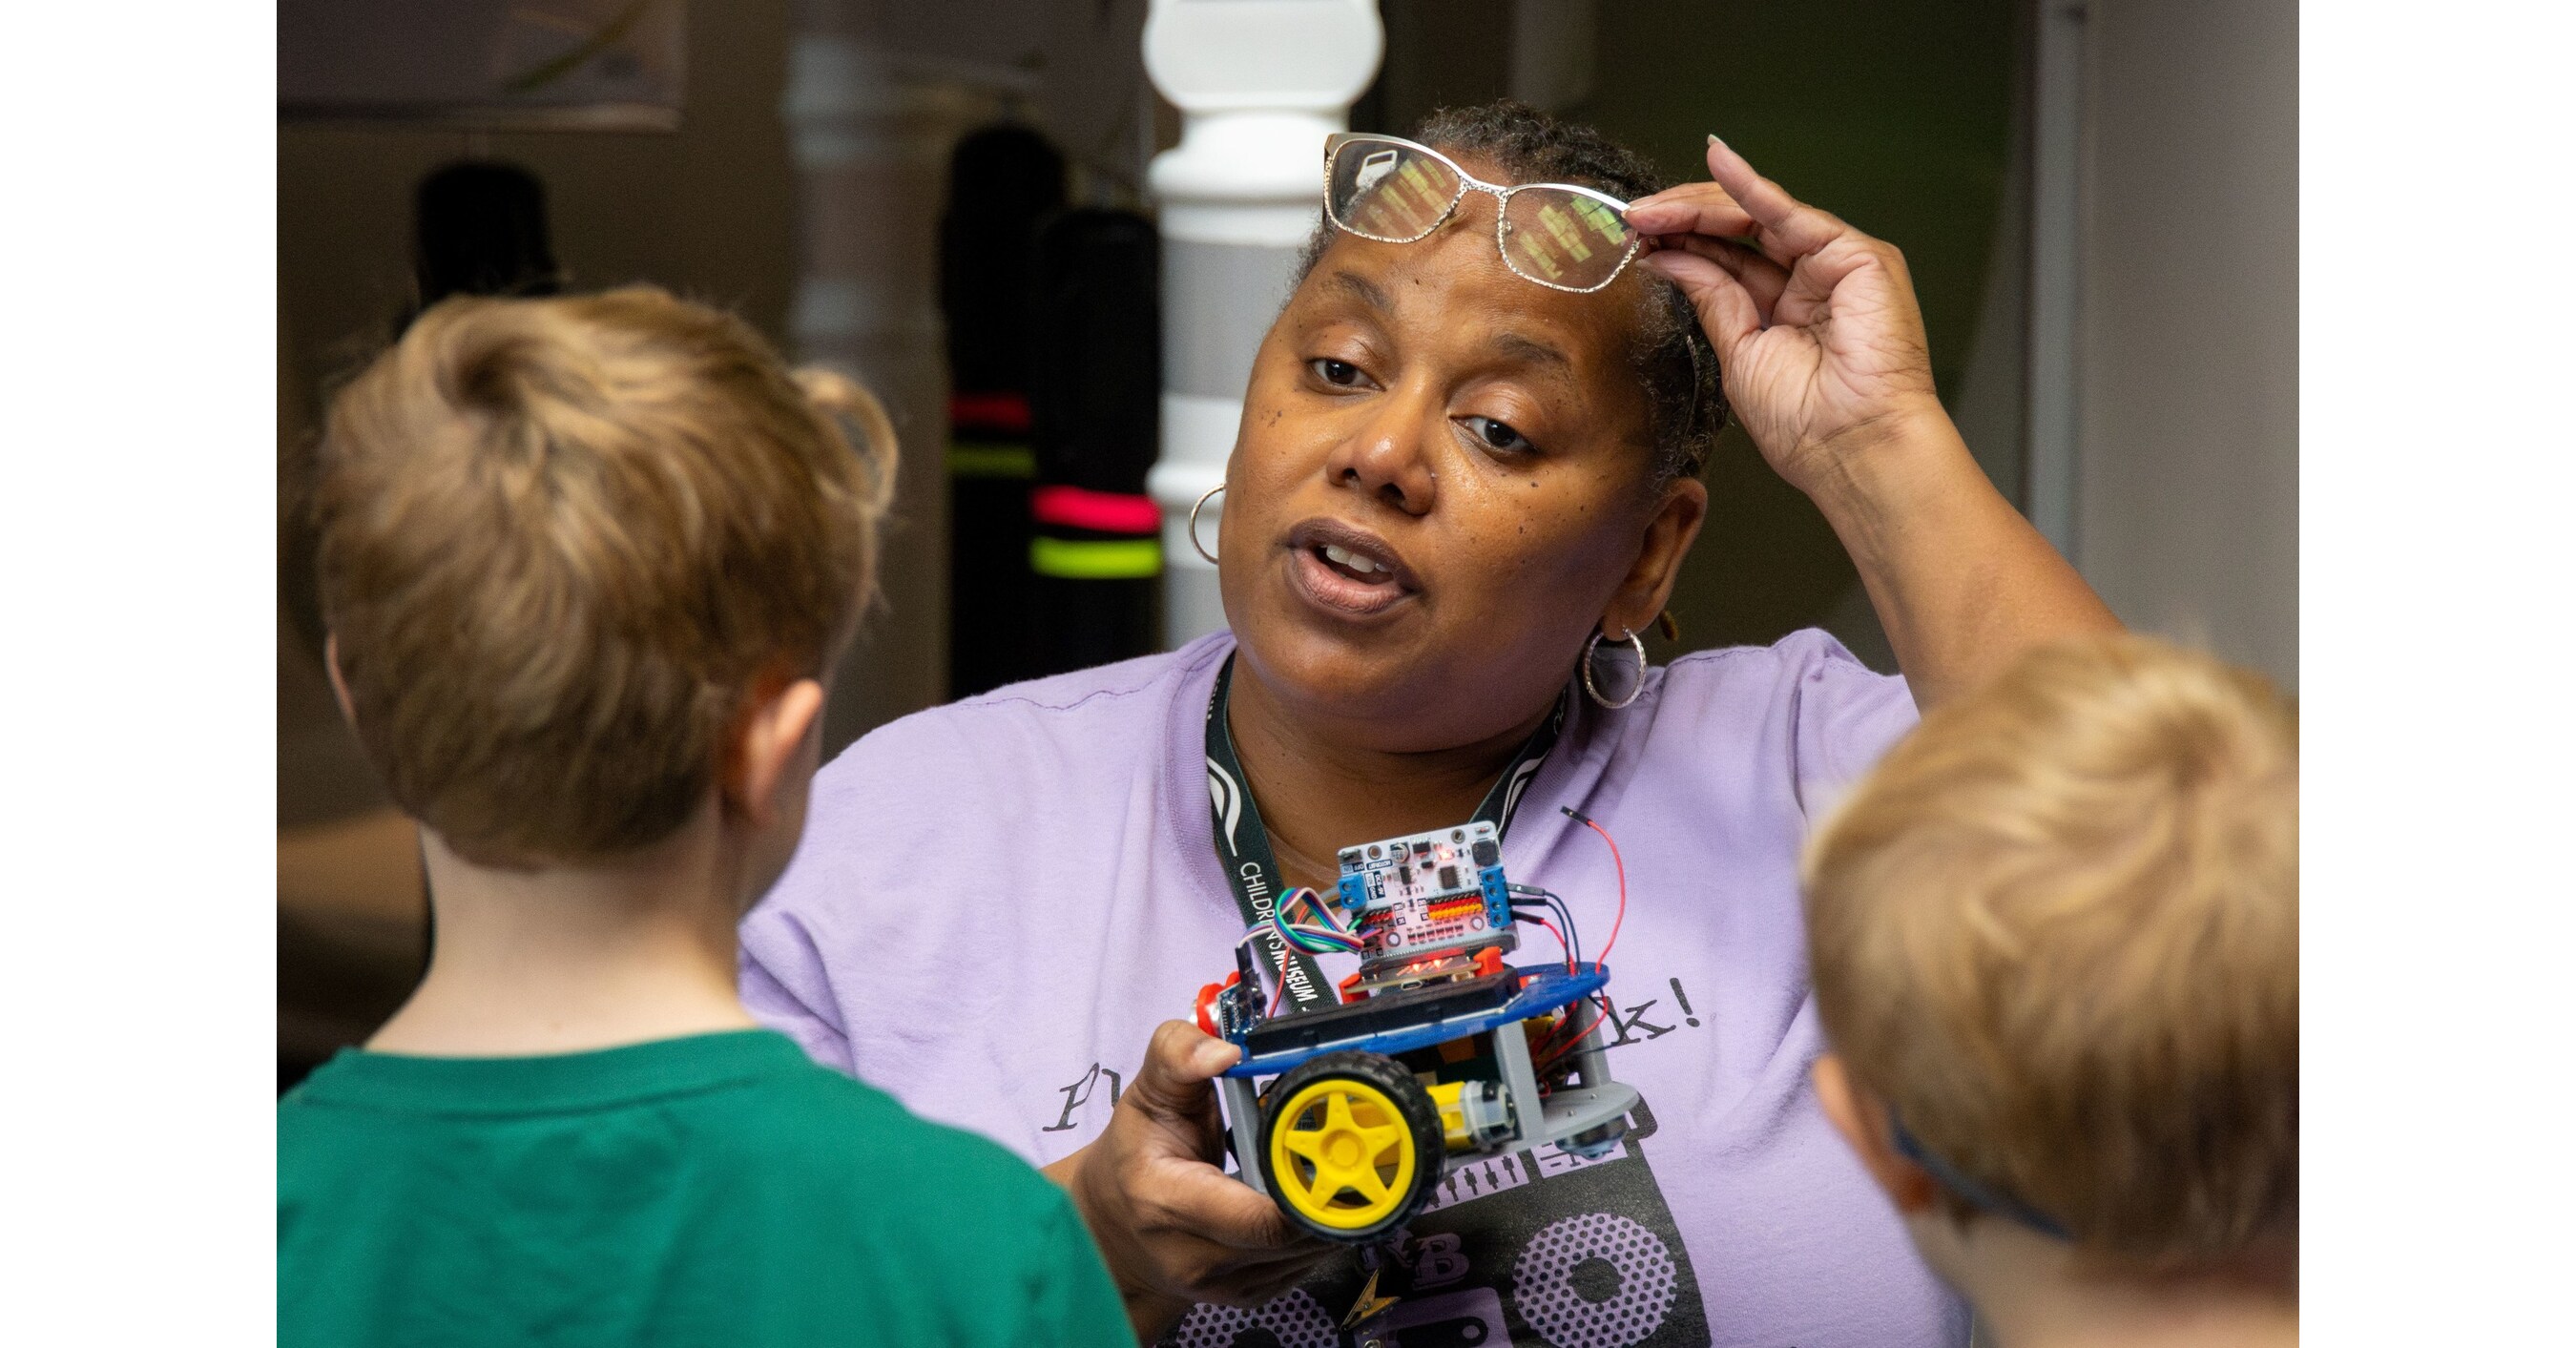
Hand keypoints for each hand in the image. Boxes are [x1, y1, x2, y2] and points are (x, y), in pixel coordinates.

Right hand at [1043, 1021, 1331, 1340]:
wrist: (1112, 1222)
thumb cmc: (1136, 1155)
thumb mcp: (1148, 1092)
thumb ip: (1178, 1056)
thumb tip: (1222, 1050)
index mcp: (1166, 1201)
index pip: (1261, 1219)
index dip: (1307, 1192)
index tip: (1333, 1153)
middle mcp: (1191, 1255)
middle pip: (1293, 1239)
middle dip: (1329, 1197)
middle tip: (1344, 1153)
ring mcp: (1218, 1285)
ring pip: (1306, 1256)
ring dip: (1327, 1216)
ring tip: (1324, 1173)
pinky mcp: (1242, 1296)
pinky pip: (1301, 1267)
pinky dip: (1313, 1234)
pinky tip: (1303, 1201)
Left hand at [1627, 137, 1946, 498]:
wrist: (1854, 448)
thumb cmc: (1809, 423)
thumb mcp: (1740, 351)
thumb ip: (1712, 297)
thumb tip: (1668, 257)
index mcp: (1783, 307)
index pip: (1725, 258)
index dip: (1680, 243)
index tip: (1635, 238)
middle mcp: (1809, 279)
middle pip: (1736, 229)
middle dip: (1681, 218)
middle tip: (1634, 218)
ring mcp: (1834, 263)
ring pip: (1757, 215)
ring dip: (1700, 205)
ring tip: (1651, 208)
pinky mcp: (1856, 255)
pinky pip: (1792, 212)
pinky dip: (1753, 186)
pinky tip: (1718, 162)